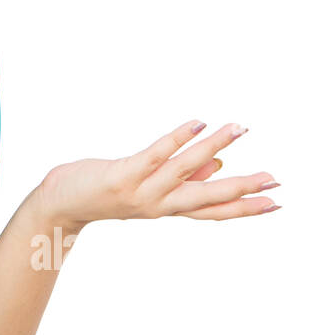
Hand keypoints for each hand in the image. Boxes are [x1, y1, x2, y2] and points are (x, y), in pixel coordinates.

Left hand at [37, 119, 279, 231]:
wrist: (58, 204)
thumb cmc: (101, 190)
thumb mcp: (144, 187)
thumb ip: (179, 178)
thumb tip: (216, 162)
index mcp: (165, 208)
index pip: (212, 211)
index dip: (244, 208)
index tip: (276, 204)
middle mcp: (158, 205)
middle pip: (207, 198)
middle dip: (242, 189)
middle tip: (274, 180)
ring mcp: (141, 192)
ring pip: (186, 168)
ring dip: (216, 146)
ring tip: (240, 128)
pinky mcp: (123, 175)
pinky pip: (156, 154)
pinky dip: (178, 139)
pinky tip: (199, 123)